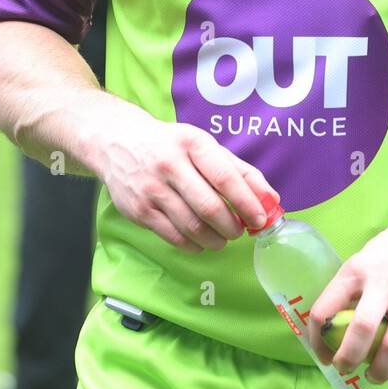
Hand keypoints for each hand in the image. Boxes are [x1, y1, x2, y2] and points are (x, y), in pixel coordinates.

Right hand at [97, 118, 278, 253]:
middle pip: (209, 207)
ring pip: (191, 226)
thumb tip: (270, 199)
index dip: (247, 202)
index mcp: (192, 144)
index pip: (225, 177)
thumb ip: (239, 170)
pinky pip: (173, 237)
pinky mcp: (138, 211)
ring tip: (222, 238)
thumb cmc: (171, 145)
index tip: (260, 218)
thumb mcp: (204, 145)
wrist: (116, 142)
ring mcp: (151, 189)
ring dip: (214, 239)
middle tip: (239, 231)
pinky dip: (193, 246)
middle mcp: (169, 164)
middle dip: (231, 226)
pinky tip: (200, 242)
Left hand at [305, 187, 387, 388]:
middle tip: (346, 369)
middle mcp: (383, 282)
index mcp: (358, 269)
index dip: (317, 340)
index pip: (325, 308)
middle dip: (348, 360)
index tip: (323, 355)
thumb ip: (356, 285)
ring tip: (377, 376)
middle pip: (360, 332)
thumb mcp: (371, 254)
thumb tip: (338, 323)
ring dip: (381, 371)